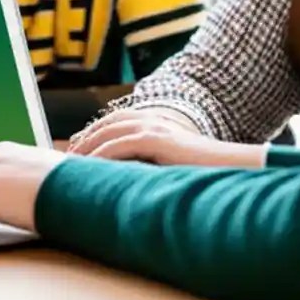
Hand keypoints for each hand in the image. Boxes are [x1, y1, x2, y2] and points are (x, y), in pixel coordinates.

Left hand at [69, 109, 265, 167]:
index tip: (77, 149)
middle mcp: (154, 120)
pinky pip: (119, 145)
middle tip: (66, 157)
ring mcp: (155, 128)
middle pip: (108, 123)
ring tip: (69, 164)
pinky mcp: (157, 140)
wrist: (233, 168)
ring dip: (87, 147)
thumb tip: (134, 179)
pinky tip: (87, 166)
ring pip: (109, 132)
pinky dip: (100, 154)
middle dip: (85, 138)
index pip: (117, 122)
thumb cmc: (206, 172)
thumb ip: (154, 164)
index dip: (95, 133)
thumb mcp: (174, 165)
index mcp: (158, 123)